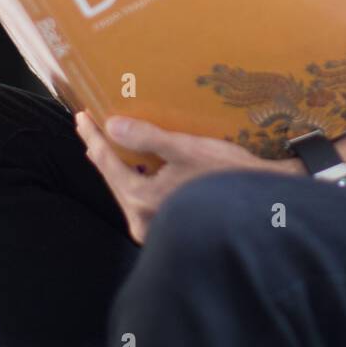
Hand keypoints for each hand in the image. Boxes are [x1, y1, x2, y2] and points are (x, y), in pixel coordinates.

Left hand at [74, 112, 301, 245]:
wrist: (263, 206)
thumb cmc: (227, 175)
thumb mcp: (186, 149)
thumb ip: (146, 137)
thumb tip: (111, 125)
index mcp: (142, 200)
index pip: (107, 163)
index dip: (94, 137)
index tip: (82, 117)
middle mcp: (142, 220)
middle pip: (114, 180)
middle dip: (102, 152)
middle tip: (90, 127)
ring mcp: (153, 229)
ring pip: (127, 190)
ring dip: (119, 166)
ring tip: (109, 143)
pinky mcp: (167, 228)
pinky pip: (141, 199)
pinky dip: (135, 179)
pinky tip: (137, 167)